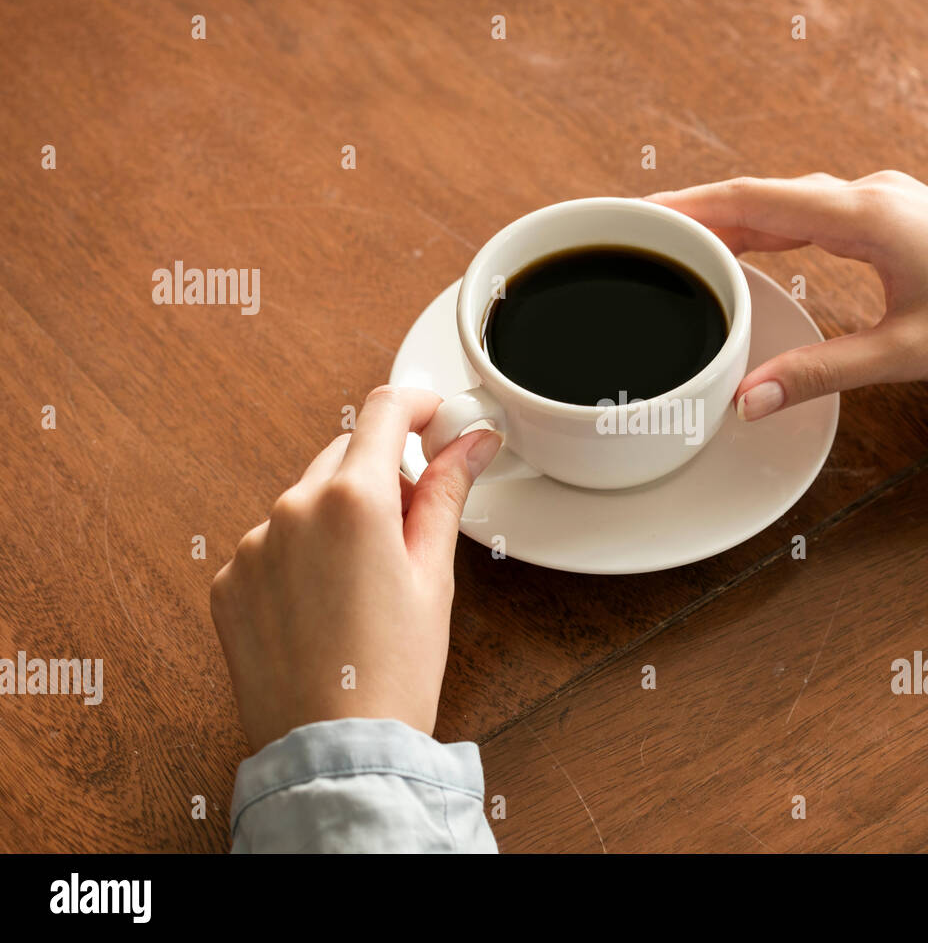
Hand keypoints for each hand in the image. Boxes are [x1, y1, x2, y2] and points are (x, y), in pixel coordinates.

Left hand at [210, 386, 500, 752]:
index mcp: (352, 500)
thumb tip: (472, 444)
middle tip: (414, 525)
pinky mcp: (229, 582)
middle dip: (382, 475)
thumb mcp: (433, 574)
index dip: (417, 404)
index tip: (434, 415)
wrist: (335, 749)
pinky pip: (272, 543)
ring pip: (306, 501)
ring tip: (366, 584)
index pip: (384, 412)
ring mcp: (253, 546)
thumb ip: (446, 493)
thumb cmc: (392, 673)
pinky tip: (326, 604)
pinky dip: (300, 555)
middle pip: (345, 457)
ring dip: (338, 517)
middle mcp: (292, 509)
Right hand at [646, 172, 927, 420]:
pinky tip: (754, 250)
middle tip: (643, 236)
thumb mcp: (904, 354)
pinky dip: (774, 229)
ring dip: (736, 221)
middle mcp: (872, 197)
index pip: (757, 199)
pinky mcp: (897, 222)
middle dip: (701, 213)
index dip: (692, 206)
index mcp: (868, 216)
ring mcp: (886, 205)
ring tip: (683, 244)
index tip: (640, 216)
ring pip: (790, 204)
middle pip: (765, 195)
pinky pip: (817, 215)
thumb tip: (747, 399)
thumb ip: (819, 373)